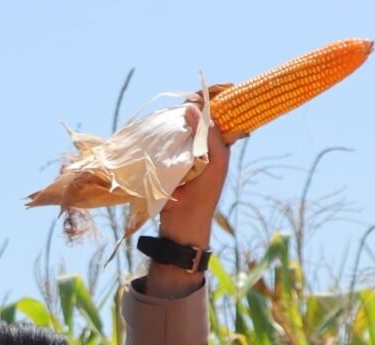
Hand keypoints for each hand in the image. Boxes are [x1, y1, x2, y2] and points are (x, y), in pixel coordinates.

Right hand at [146, 98, 230, 286]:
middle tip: (180, 103)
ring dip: (173, 120)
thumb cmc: (205, 194)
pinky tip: (158, 127)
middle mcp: (199, 147)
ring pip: (178, 128)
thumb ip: (207, 134)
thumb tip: (193, 106)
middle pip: (193, 118)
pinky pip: (165, 141)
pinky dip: (162, 133)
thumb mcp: (215, 161)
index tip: (197, 92)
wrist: (183, 222)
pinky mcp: (166, 161)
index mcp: (216, 146)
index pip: (213, 115)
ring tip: (168, 113)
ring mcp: (182, 153)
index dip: (206, 101)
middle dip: (188, 108)